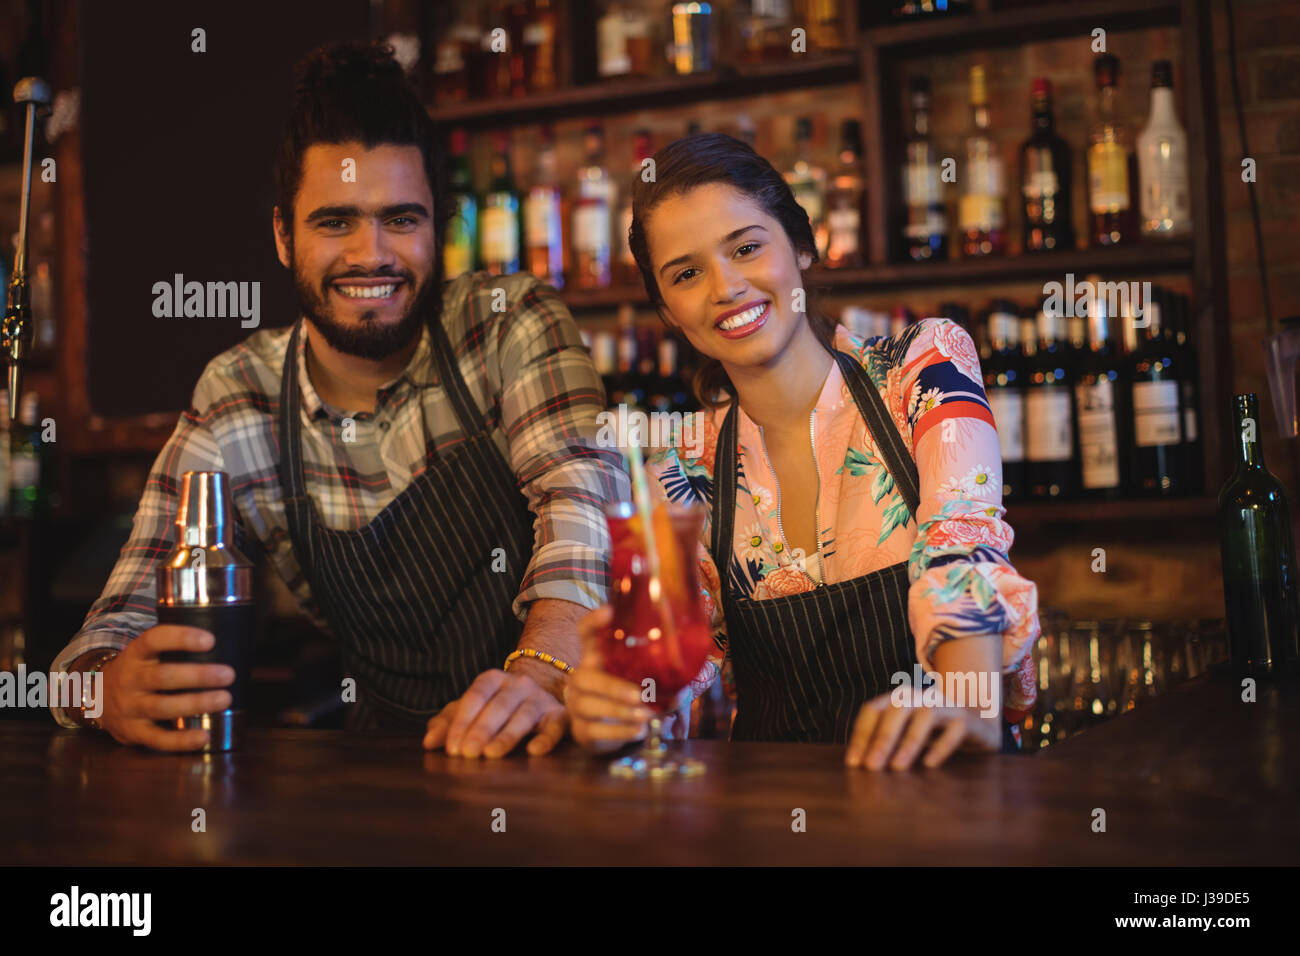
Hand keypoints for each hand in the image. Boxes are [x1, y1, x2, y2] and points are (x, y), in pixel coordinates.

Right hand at [96, 626, 234, 750]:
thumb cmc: (140, 672)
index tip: (210, 640)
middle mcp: (129, 680)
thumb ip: (176, 649)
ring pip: (162, 707)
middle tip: (228, 674)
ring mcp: (129, 708)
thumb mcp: (148, 654)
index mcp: (136, 654)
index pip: (154, 640)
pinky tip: (204, 737)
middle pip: (163, 677)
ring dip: (196, 703)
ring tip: (224, 699)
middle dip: (198, 675)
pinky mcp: (133, 733)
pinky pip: (158, 739)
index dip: (181, 638)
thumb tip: (231, 641)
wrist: (98, 700)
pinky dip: (182, 740)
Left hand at [423, 667, 566, 758]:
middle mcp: (518, 684)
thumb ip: (448, 723)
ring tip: (491, 754)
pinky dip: (546, 738)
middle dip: (481, 730)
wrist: (542, 693)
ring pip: (524, 715)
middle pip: (498, 705)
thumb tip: (428, 742)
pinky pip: (555, 726)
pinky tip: (534, 752)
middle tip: (468, 754)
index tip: (451, 748)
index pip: (475, 696)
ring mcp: (541, 698)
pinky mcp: (560, 715)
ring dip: (507, 735)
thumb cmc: (497, 706)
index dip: (462, 722)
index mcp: (493, 679)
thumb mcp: (471, 710)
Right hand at [565, 605, 695, 753]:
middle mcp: (582, 678)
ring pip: (587, 705)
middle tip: (639, 695)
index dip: (593, 621)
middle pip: (583, 676)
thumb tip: (681, 690)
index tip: (609, 612)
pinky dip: (619, 732)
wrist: (615, 731)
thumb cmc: (633, 696)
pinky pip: (594, 731)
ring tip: (645, 715)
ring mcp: (577, 705)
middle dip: (612, 687)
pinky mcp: (581, 730)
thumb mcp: (647, 682)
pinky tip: (638, 730)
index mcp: (597, 657)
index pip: (586, 632)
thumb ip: (664, 681)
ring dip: (619, 711)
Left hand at [844, 688, 1001, 770]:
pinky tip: (929, 765)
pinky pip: (955, 731)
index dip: (861, 736)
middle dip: (881, 738)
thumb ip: (885, 744)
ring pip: (925, 716)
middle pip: (896, 710)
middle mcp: (920, 698)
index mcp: (899, 699)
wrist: (977, 722)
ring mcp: (945, 706)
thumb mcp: (905, 734)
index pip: (873, 710)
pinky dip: (941, 746)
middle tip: (870, 768)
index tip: (853, 764)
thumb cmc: (932, 732)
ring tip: (896, 768)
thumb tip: (858, 767)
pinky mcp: (968, 721)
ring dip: (909, 742)